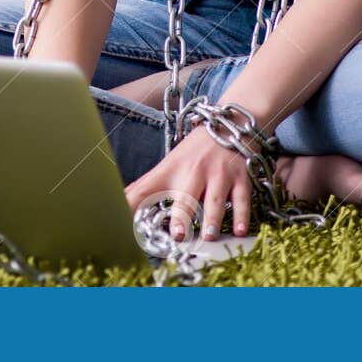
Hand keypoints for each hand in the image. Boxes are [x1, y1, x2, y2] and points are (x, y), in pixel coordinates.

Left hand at [124, 122, 261, 240]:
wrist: (228, 125)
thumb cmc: (193, 153)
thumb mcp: (167, 166)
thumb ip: (144, 188)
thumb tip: (119, 205)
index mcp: (170, 171)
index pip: (145, 188)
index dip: (133, 204)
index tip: (125, 221)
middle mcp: (193, 172)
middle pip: (185, 196)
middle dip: (181, 215)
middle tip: (178, 235)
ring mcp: (218, 174)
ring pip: (215, 199)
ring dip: (212, 218)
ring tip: (209, 236)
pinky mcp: (240, 177)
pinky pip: (242, 198)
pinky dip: (242, 215)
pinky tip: (240, 230)